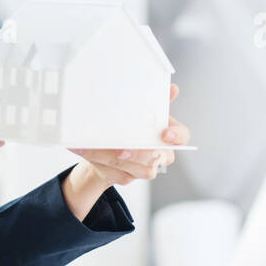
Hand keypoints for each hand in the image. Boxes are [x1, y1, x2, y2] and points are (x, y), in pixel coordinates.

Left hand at [69, 83, 190, 185]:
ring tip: (88, 145)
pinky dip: (97, 161)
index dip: (176, 136)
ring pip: (132, 167)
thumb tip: (172, 88)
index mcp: (169, 137)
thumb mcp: (142, 112)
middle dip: (137, 152)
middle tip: (121, 149)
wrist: (111, 150)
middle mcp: (160, 155)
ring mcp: (145, 169)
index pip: (182, 137)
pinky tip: (83, 150)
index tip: (165, 133)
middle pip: (154, 156)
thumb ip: (156, 101)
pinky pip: (114, 172)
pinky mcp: (127, 177)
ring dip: (108, 156)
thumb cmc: (131, 129)